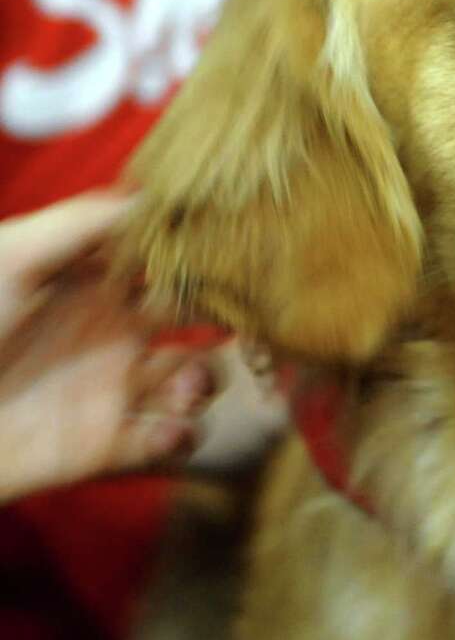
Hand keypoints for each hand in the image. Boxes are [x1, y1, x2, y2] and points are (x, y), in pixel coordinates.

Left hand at [0, 191, 213, 502]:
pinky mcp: (103, 446)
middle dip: (233, 321)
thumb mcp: (12, 256)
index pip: (174, 260)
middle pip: (202, 319)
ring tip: (186, 385)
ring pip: (196, 381)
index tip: (242, 255)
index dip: (210, 258)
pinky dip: (179, 436)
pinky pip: (166, 442)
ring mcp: (113, 387)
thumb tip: (155, 193)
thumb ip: (82, 222)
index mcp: (99, 281)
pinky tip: (164, 428)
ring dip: (206, 383)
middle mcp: (117, 329)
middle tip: (247, 324)